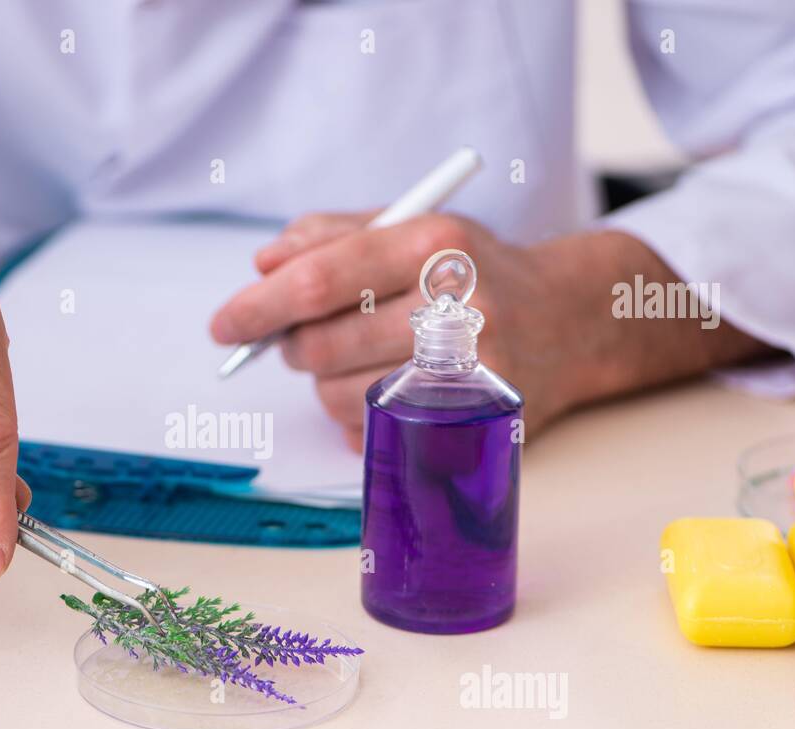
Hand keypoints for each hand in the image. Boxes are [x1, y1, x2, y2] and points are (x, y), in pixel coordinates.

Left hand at [209, 212, 577, 450]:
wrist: (570, 322)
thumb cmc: (472, 272)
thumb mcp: (410, 228)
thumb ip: (331, 236)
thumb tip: (263, 264)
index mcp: (432, 246)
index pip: (320, 280)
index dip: (259, 306)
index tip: (224, 325)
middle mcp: (456, 307)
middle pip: (322, 346)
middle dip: (293, 346)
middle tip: (300, 337)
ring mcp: (468, 372)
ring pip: (339, 396)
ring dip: (326, 382)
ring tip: (362, 357)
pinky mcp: (470, 421)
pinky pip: (372, 433)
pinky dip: (360, 415)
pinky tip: (393, 386)